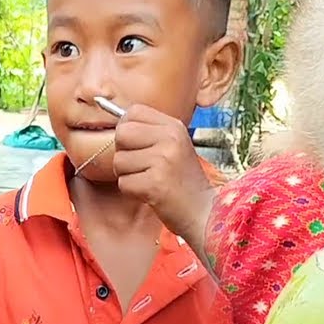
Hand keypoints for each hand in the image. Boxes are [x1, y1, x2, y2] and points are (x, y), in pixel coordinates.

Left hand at [112, 104, 215, 243]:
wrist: (204, 211)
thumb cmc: (183, 181)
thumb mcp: (174, 147)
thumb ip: (150, 133)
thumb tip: (119, 124)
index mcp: (174, 126)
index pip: (133, 111)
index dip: (127, 129)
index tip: (137, 145)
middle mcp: (170, 139)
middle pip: (122, 134)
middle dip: (123, 153)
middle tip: (141, 167)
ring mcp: (163, 160)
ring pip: (119, 161)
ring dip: (128, 176)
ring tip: (150, 181)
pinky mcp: (156, 183)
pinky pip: (124, 183)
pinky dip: (132, 192)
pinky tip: (151, 193)